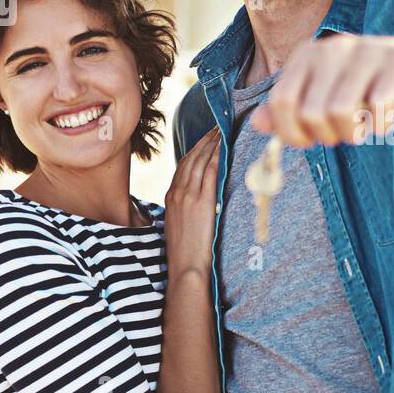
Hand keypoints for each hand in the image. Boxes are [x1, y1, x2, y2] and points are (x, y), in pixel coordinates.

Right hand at [164, 128, 220, 276]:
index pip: (183, 164)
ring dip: (211, 143)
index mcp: (170, 196)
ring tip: (221, 130)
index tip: (206, 137)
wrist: (186, 265)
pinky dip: (215, 156)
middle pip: (191, 158)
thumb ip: (187, 207)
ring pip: (200, 161)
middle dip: (204, 140)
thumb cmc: (186, 250)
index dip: (195, 148)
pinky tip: (223, 146)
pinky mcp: (200, 202)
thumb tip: (202, 198)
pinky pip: (208, 172)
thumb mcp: (180, 223)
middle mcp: (177, 192)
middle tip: (216, 126)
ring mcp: (188, 196)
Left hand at [251, 35, 393, 147]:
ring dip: (352, 134)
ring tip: (363, 131)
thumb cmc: (367, 86)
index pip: (281, 103)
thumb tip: (256, 123)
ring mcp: (367, 53)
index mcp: (309, 55)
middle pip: (310, 112)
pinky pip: (377, 107)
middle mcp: (333, 48)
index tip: (311, 141)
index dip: (292, 133)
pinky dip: (380, 126)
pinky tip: (386, 122)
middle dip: (326, 137)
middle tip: (343, 136)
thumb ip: (290, 109)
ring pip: (340, 111)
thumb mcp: (324, 95)